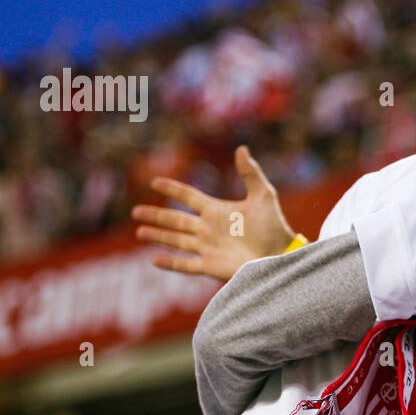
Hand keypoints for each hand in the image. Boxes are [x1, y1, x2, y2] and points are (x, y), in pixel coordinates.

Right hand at [132, 145, 296, 281]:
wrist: (281, 254)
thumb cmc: (274, 226)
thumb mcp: (263, 195)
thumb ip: (250, 173)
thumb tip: (241, 148)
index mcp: (217, 211)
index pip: (189, 197)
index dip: (172, 189)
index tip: (154, 182)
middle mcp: (208, 229)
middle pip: (175, 220)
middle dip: (156, 215)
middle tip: (135, 211)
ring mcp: (208, 248)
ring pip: (176, 240)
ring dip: (157, 236)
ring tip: (139, 231)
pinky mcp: (211, 266)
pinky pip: (186, 265)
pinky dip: (171, 263)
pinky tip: (155, 260)